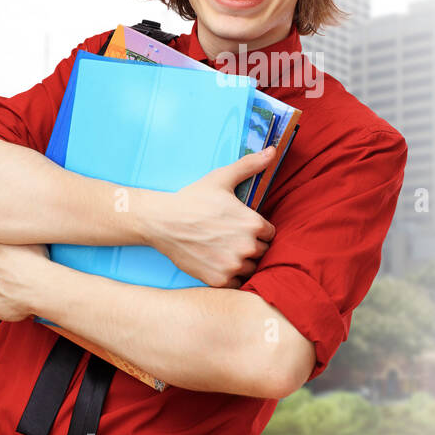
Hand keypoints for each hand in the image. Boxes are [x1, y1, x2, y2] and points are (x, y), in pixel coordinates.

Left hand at [0, 240, 50, 320]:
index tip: (14, 263)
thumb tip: (20, 237)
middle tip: (17, 279)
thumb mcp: (27, 239)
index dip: (3, 259)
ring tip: (19, 292)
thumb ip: (16, 238)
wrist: (40, 287)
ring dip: (0, 291)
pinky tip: (17, 304)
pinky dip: (3, 307)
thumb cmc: (37, 262)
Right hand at [146, 147, 277, 288]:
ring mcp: (232, 265)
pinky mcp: (218, 279)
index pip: (270, 234)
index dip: (256, 230)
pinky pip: (236, 284)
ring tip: (223, 252)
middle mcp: (247, 246)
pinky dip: (229, 277)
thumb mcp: (221, 179)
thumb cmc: (192, 200)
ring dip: (241, 263)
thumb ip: (250, 165)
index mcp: (253, 224)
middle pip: (262, 252)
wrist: (162, 221)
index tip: (241, 228)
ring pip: (250, 269)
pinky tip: (216, 264)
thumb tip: (272, 150)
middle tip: (229, 239)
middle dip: (250, 246)